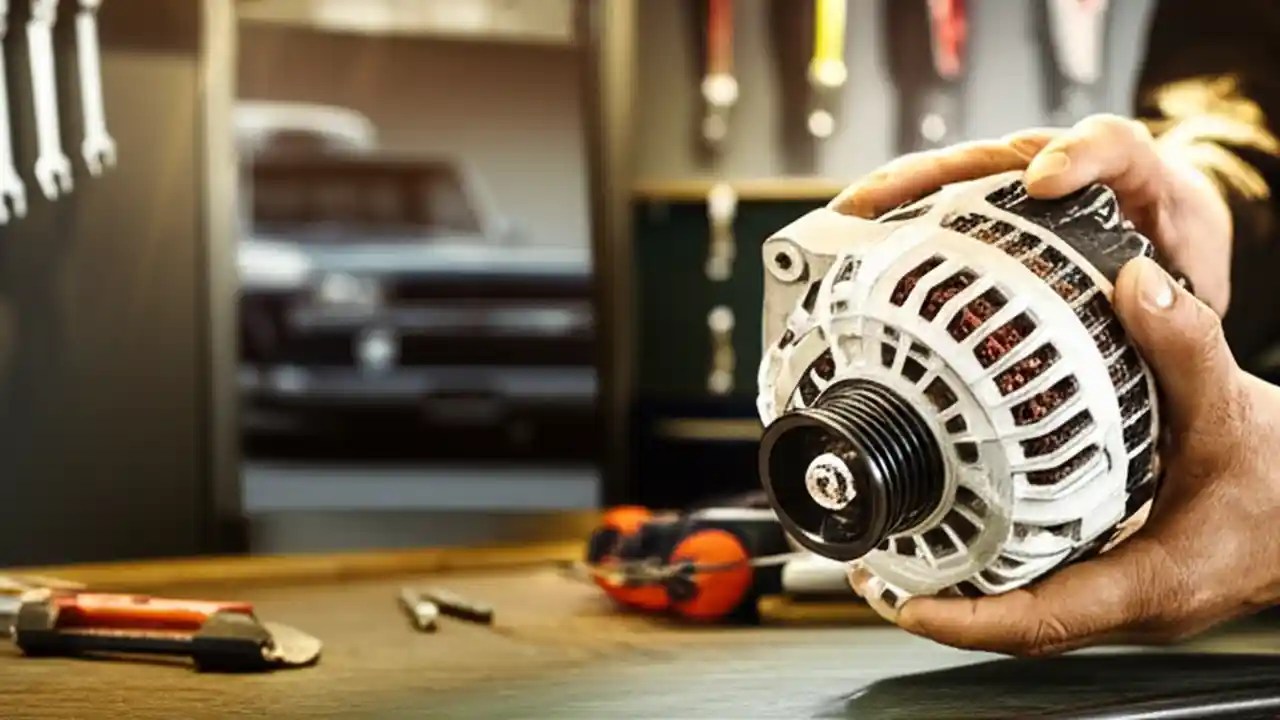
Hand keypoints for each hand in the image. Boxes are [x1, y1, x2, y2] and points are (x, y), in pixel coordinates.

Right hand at [830, 115, 1234, 314]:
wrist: (1171, 253)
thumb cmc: (1177, 259)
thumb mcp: (1195, 286)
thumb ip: (1185, 308)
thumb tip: (1139, 296)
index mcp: (1131, 172)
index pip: (1109, 143)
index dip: (1076, 153)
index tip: (1043, 182)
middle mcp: (1063, 167)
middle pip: (998, 152)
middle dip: (936, 173)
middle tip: (886, 199)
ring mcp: (1019, 187)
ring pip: (956, 173)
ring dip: (897, 193)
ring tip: (849, 218)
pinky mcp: (991, 212)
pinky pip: (942, 206)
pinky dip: (897, 220)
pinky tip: (854, 241)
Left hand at [851, 257, 1279, 655]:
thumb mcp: (1236, 411)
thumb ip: (1184, 349)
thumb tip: (1134, 289)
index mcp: (1150, 583)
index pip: (1039, 622)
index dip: (962, 620)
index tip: (903, 602)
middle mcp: (1128, 602)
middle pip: (1015, 623)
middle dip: (941, 607)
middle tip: (877, 569)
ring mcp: (1123, 594)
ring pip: (1028, 607)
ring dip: (966, 589)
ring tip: (902, 558)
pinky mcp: (1122, 575)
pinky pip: (1049, 581)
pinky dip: (1003, 564)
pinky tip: (970, 531)